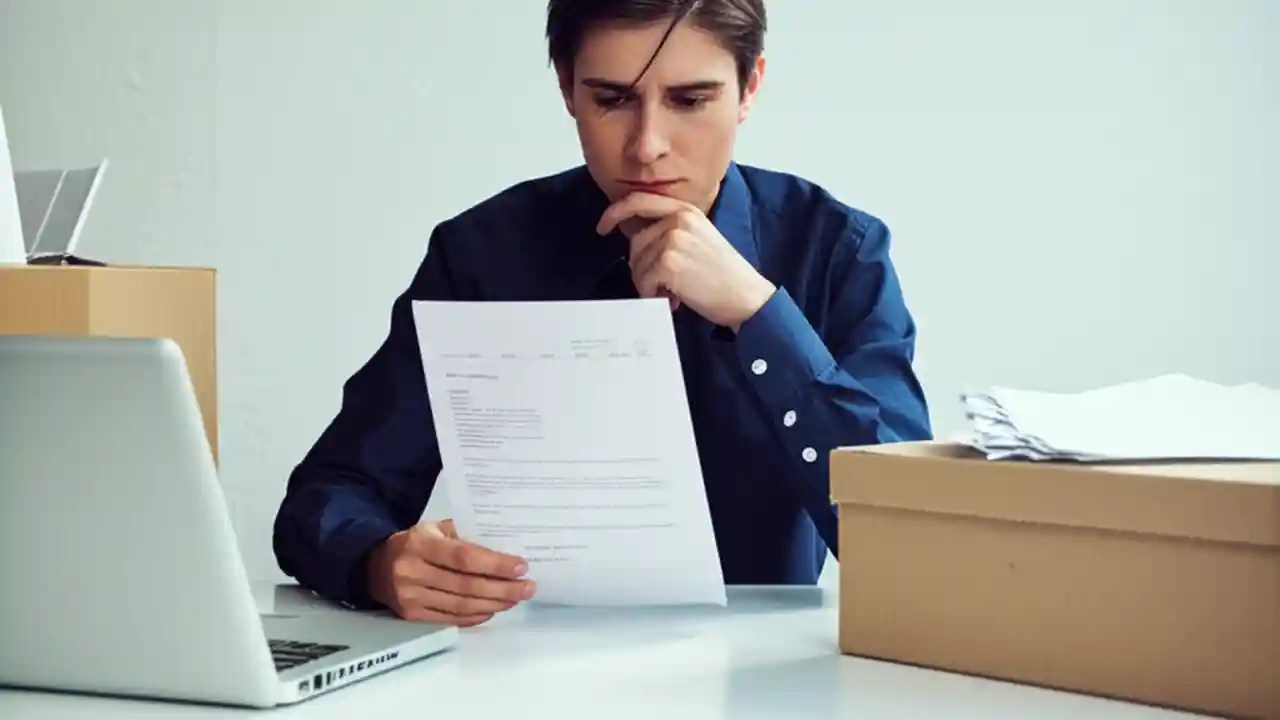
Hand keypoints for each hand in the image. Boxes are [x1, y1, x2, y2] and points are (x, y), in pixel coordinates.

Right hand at [366, 519, 535, 626]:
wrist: (374, 566)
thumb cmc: (414, 543)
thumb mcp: (434, 528)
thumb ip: (464, 537)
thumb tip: (504, 552)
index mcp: (420, 543)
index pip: (464, 557)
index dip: (495, 564)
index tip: (521, 567)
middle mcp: (412, 571)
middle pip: (466, 585)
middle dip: (503, 588)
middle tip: (528, 587)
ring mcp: (411, 597)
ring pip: (461, 605)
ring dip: (494, 603)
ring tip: (516, 598)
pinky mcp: (411, 615)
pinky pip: (451, 618)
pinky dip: (476, 615)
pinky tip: (493, 609)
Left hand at [597, 193, 776, 330]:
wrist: (746, 296)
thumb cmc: (724, 276)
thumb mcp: (699, 239)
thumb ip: (670, 231)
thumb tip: (636, 240)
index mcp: (686, 210)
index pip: (640, 201)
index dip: (615, 212)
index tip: (603, 226)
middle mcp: (678, 219)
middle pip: (635, 242)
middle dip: (642, 268)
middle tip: (664, 286)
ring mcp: (672, 239)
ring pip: (637, 264)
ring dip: (649, 285)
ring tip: (674, 293)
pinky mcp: (669, 262)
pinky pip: (643, 280)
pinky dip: (653, 295)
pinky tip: (674, 300)